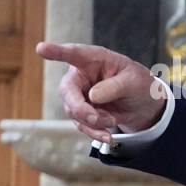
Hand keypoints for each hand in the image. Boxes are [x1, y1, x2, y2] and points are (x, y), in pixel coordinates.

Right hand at [36, 41, 164, 143]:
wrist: (144, 104)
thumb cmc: (138, 84)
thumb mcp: (135, 82)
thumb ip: (115, 86)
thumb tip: (93, 96)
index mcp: (94, 59)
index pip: (74, 54)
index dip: (57, 52)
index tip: (42, 48)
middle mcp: (81, 75)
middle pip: (67, 90)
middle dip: (79, 107)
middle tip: (94, 118)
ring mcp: (79, 94)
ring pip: (73, 111)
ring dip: (93, 121)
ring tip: (113, 121)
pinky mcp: (81, 111)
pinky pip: (81, 124)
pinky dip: (94, 132)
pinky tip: (108, 137)